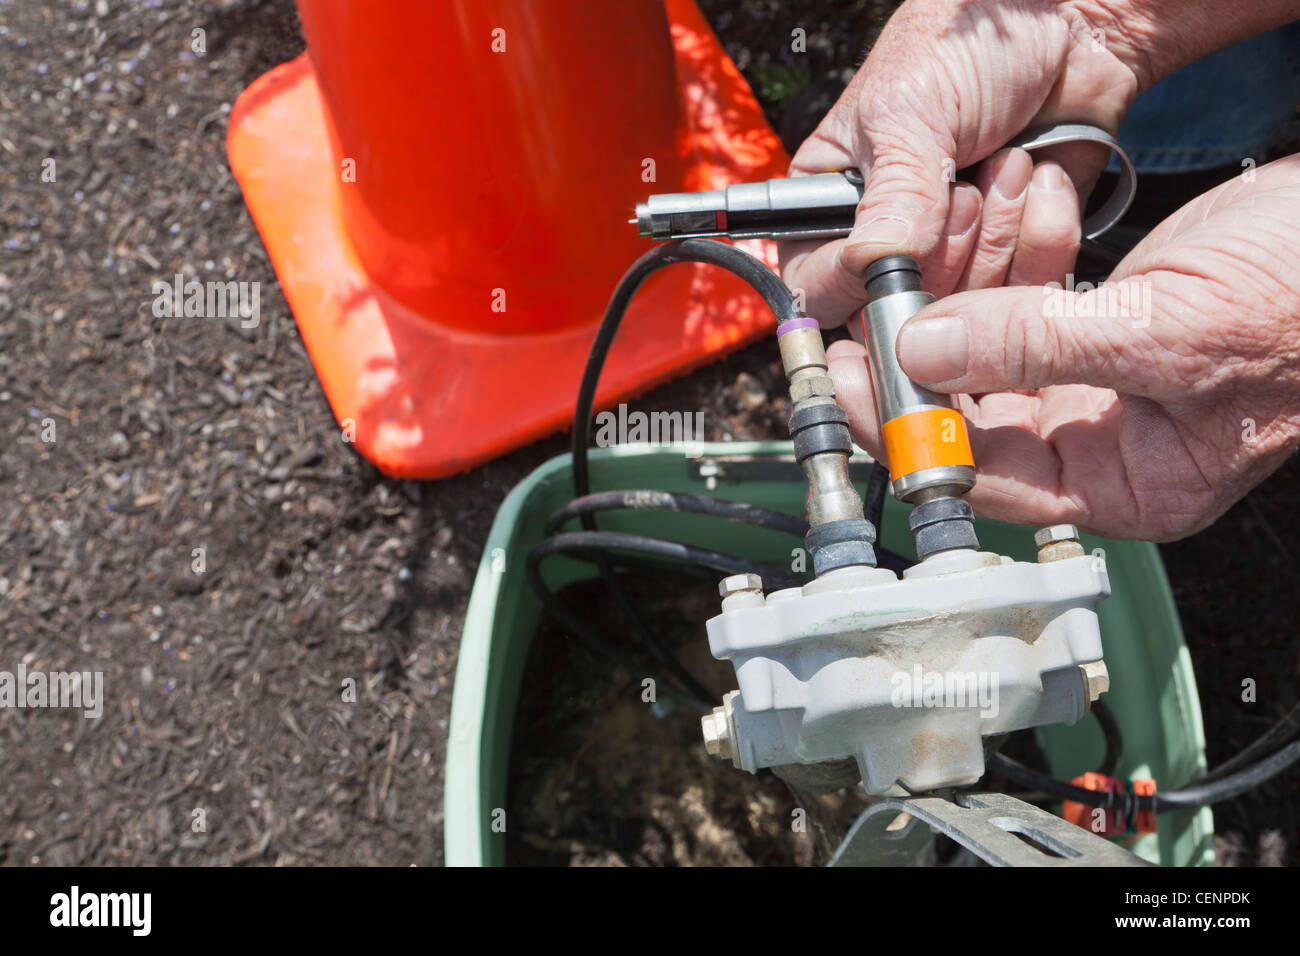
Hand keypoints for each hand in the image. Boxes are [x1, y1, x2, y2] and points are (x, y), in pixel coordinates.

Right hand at [780, 0, 1144, 326]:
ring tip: (1006, 164)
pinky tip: (1039, 176)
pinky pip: (1027, 287)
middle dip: (945, 248)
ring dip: (997, 233)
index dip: (853, 282)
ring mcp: (955, 250)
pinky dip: (1042, 236)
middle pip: (900, 306)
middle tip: (962, 186)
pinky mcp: (1017, 253)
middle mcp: (889, 238)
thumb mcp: (911, 111)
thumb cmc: (964, 42)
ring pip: (967, 307)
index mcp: (832, 202)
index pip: (818, 282)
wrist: (1064, 21)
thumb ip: (893, 193)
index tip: (893, 253)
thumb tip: (875, 263)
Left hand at [827, 156, 1299, 540]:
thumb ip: (1038, 347)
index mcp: (1124, 487)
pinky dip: (1019, 257)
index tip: (850, 376)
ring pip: (992, 349)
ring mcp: (1096, 389)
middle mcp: (1100, 449)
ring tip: (963, 221)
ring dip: (973, 283)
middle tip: (875, 298)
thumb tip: (926, 355)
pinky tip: (1025, 208)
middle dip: (928, 345)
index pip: (981, 477)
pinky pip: (1027, 304)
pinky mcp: (1097, 331)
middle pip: (972, 412)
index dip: (907, 427)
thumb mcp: (1167, 330)